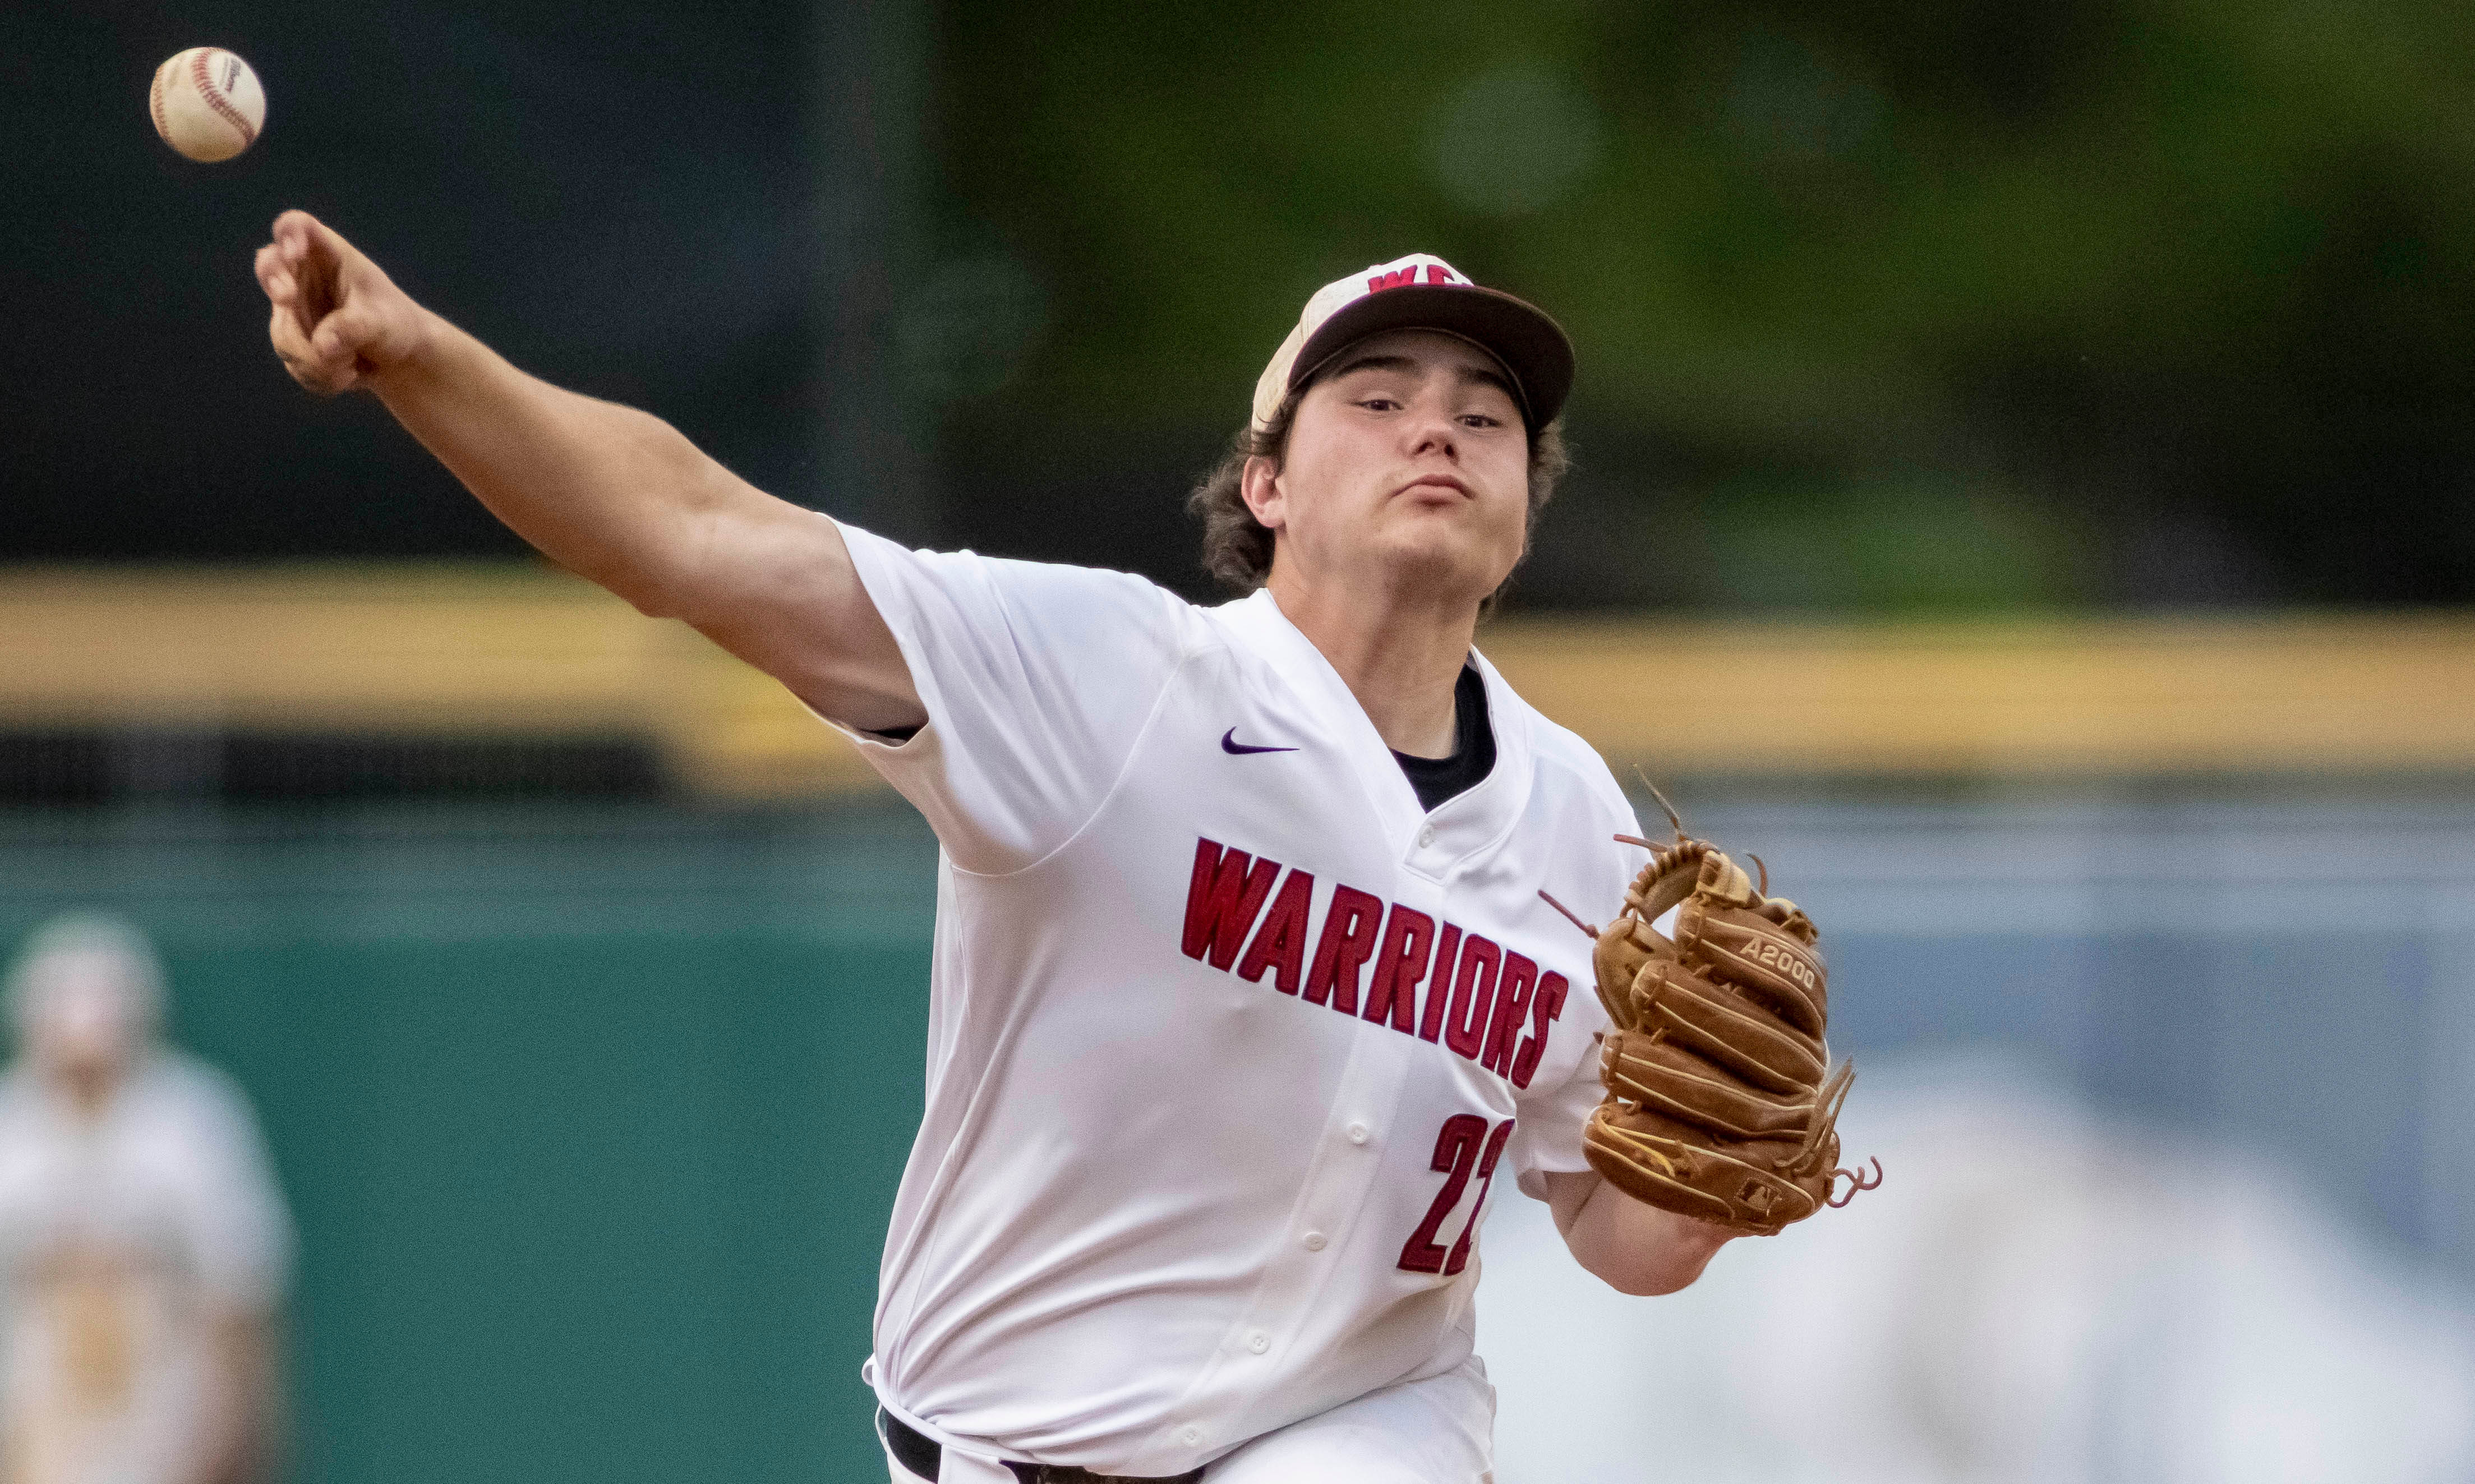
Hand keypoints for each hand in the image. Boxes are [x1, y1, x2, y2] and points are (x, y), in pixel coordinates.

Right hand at [253, 210, 428, 395]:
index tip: (293, 251)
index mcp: (329, 254)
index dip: (289, 233)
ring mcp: (292, 308)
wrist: (399, 360)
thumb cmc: (396, 325)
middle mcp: (302, 277)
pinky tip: (347, 375)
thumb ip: (355, 328)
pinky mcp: (291, 339)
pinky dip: (319, 375)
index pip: (297, 226)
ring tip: (352, 366)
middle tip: (286, 297)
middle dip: (274, 281)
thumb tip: (322, 345)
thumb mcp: (384, 323)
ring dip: (315, 358)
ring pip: (283, 331)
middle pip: (269, 266)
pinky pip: (292, 361)